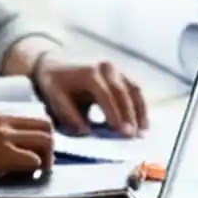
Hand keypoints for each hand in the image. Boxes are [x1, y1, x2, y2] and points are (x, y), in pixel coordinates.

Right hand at [0, 113, 53, 183]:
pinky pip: (32, 160)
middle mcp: (3, 121)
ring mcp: (4, 136)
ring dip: (46, 157)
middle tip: (44, 161)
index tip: (37, 148)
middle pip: (46, 126)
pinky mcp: (1, 154)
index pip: (33, 117)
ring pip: (45, 140)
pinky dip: (34, 168)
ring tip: (39, 170)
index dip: (39, 134)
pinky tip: (25, 175)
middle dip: (49, 144)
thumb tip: (0, 143)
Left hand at [33, 54, 147, 136]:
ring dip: (140, 111)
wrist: (56, 61)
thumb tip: (85, 132)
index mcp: (90, 73)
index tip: (121, 132)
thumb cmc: (55, 83)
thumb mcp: (55, 98)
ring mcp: (117, 68)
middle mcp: (107, 68)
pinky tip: (142, 121)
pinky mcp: (122, 72)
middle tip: (134, 136)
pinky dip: (140, 105)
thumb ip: (68, 115)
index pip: (106, 96)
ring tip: (143, 131)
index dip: (115, 114)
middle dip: (130, 115)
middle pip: (124, 93)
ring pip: (135, 89)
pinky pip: (135, 88)